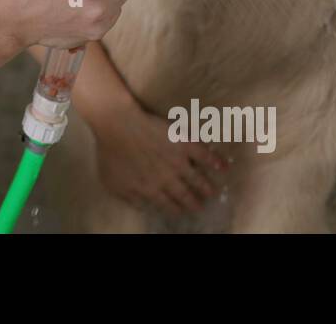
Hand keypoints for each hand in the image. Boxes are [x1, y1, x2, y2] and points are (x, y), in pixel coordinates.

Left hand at [89, 99, 227, 214]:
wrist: (119, 125)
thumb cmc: (111, 152)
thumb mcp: (114, 183)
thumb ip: (130, 198)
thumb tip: (143, 206)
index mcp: (150, 189)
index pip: (167, 204)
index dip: (176, 209)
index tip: (183, 211)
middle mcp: (167, 179)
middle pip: (184, 195)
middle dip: (194, 202)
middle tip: (201, 205)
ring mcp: (178, 161)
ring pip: (197, 179)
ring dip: (206, 187)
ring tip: (213, 191)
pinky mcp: (184, 143)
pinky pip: (203, 155)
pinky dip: (215, 161)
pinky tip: (223, 166)